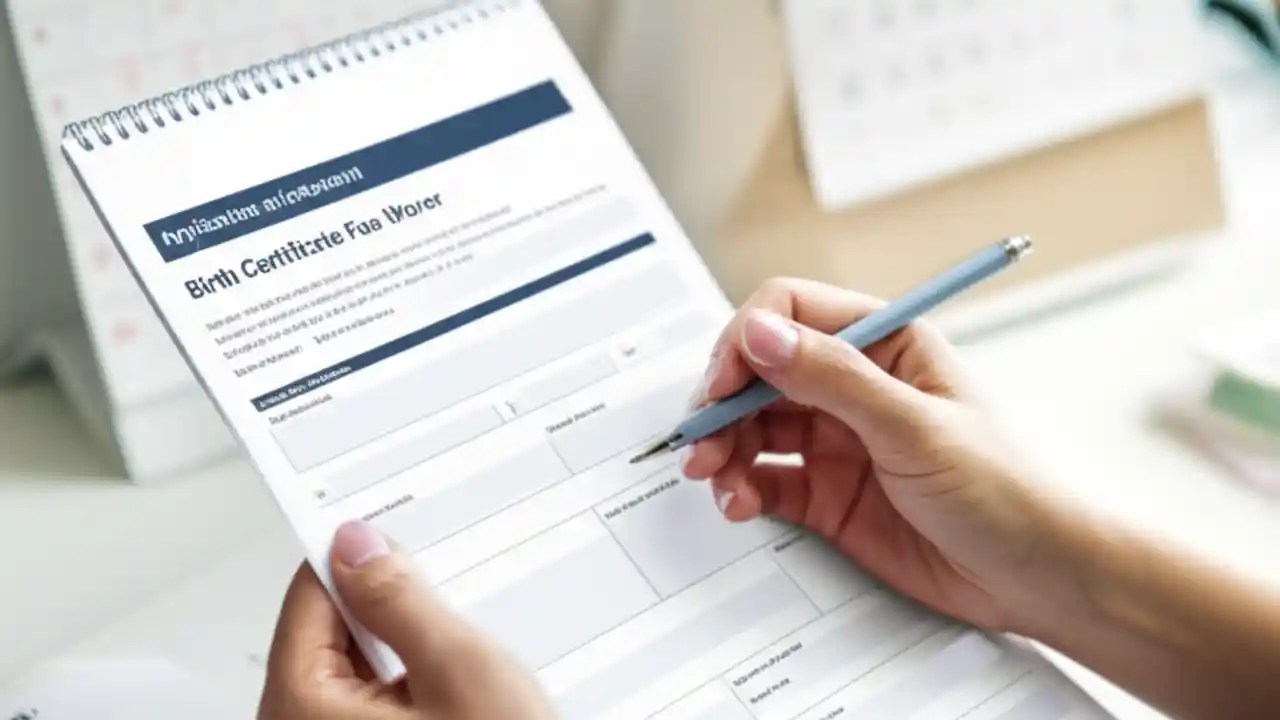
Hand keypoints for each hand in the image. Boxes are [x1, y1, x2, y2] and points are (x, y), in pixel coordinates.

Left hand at [259, 521, 553, 719]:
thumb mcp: (461, 670)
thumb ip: (403, 598)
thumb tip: (359, 546)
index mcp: (299, 709)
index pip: (310, 594)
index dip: (359, 556)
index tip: (395, 535)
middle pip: (329, 632)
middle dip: (390, 610)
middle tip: (448, 612)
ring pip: (355, 669)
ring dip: (407, 651)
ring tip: (461, 668)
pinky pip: (370, 704)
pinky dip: (411, 687)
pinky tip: (457, 699)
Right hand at [684, 278, 1071, 632]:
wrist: (1037, 579)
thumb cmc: (1006, 491)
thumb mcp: (915, 427)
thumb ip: (831, 378)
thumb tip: (759, 333)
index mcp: (886, 343)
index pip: (792, 314)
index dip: (747, 342)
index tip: (723, 383)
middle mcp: (855, 386)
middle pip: (761, 372)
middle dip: (723, 402)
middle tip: (702, 439)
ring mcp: (839, 440)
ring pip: (754, 426)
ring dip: (724, 447)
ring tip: (713, 476)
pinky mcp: (828, 493)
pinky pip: (765, 479)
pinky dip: (740, 488)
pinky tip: (739, 502)